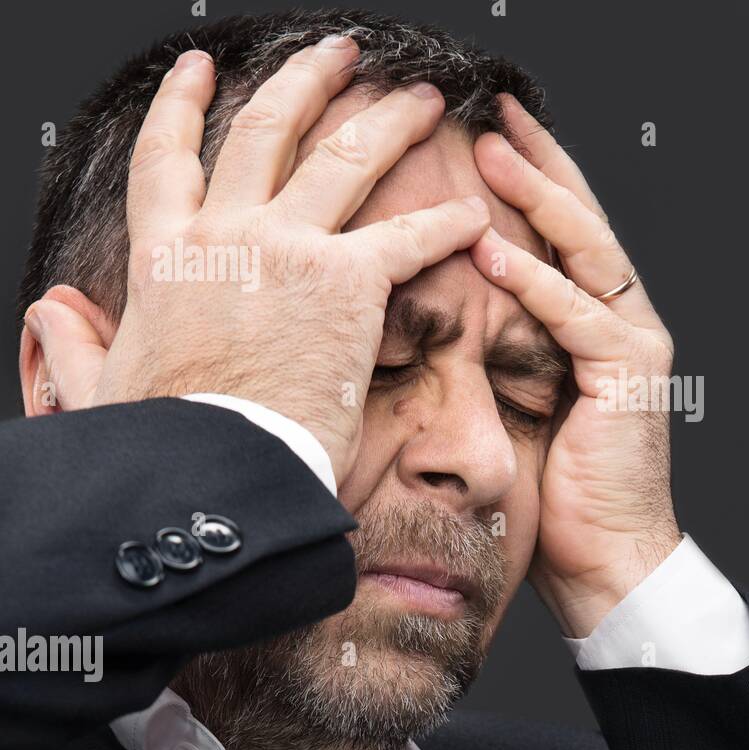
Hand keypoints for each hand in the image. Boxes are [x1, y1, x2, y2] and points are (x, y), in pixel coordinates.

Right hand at [23, 38, 489, 486]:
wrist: (222, 472)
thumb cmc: (172, 444)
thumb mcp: (102, 389)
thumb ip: (75, 346)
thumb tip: (50, 313)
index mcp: (165, 257)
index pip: (166, 159)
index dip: (179, 105)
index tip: (198, 69)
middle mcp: (226, 235)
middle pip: (264, 131)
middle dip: (306, 81)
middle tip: (339, 54)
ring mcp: (288, 250)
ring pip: (344, 158)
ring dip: (387, 120)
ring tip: (419, 96)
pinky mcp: (349, 282)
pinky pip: (410, 236)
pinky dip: (446, 222)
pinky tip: (475, 212)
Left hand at [468, 95, 681, 637]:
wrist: (608, 557)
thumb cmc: (558, 488)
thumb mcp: (522, 400)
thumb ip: (505, 347)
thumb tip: (446, 308)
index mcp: (598, 322)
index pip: (564, 233)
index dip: (531, 180)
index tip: (489, 135)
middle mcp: (625, 321)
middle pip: (583, 222)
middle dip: (539, 164)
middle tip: (495, 114)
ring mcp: (635, 344)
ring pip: (588, 252)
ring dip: (539, 201)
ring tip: (494, 156)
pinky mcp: (630, 376)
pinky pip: (578, 316)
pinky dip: (537, 284)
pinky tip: (494, 252)